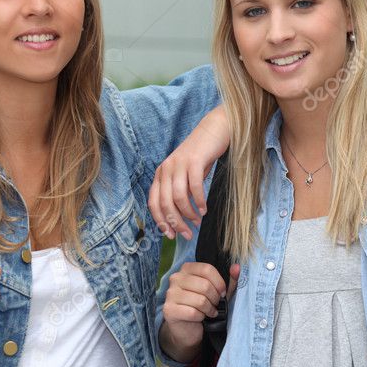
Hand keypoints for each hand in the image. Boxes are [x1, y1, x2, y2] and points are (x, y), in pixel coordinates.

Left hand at [150, 106, 229, 239]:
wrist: (213, 131)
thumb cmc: (200, 156)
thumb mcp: (184, 175)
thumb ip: (178, 192)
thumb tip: (178, 219)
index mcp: (160, 174)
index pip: (153, 203)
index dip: (161, 221)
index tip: (171, 235)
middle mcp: (166, 169)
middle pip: (165, 203)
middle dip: (176, 223)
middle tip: (188, 234)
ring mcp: (179, 164)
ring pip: (178, 198)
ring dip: (188, 214)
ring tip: (197, 220)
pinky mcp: (194, 161)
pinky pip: (194, 187)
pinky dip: (199, 201)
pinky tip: (204, 209)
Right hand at [161, 262, 239, 360]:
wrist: (187, 328)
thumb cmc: (203, 306)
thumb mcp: (218, 292)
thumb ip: (229, 280)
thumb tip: (237, 267)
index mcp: (187, 269)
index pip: (207, 269)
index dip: (219, 282)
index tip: (222, 293)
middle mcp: (176, 278)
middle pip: (205, 285)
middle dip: (215, 298)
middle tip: (215, 305)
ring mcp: (170, 294)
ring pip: (200, 300)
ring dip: (209, 309)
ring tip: (209, 311)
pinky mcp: (169, 310)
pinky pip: (192, 312)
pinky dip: (201, 317)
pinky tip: (201, 318)